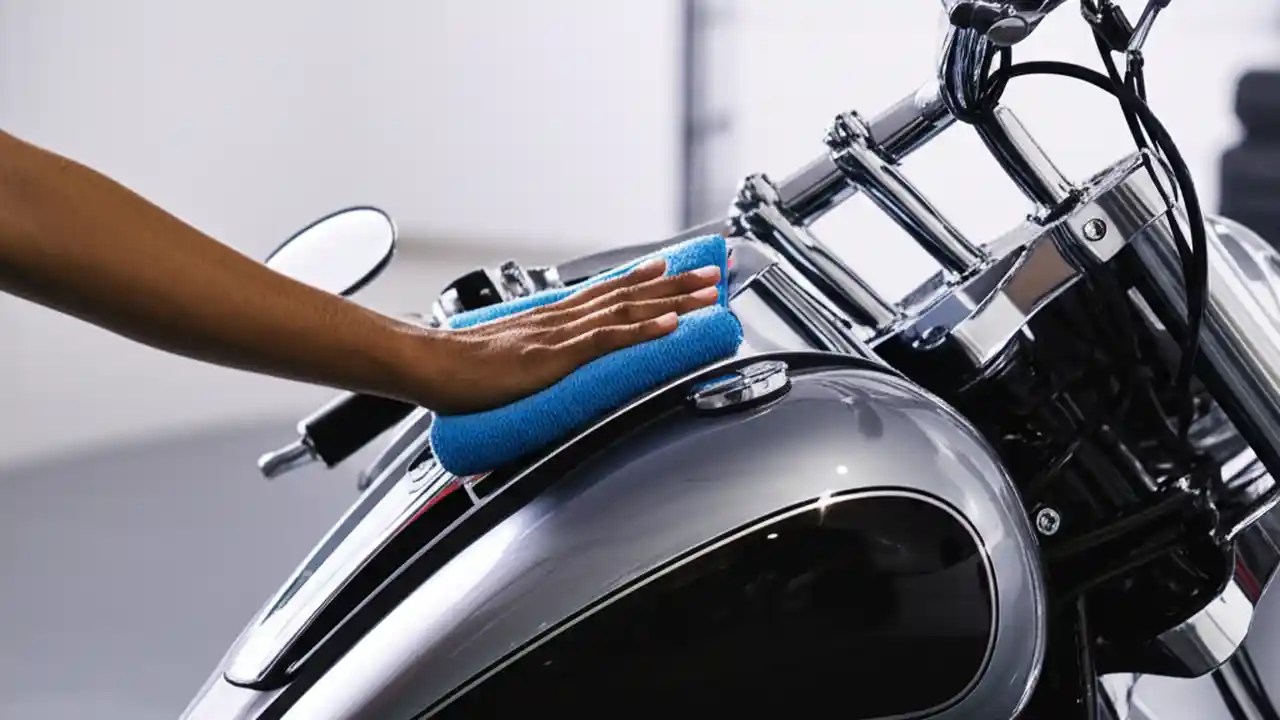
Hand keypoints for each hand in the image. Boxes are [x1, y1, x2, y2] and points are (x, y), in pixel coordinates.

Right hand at [407, 258, 721, 414]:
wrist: (427, 365)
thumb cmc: (456, 368)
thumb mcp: (506, 361)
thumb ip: (533, 360)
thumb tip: (544, 369)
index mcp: (550, 320)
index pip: (606, 293)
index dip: (644, 280)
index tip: (672, 267)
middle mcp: (561, 319)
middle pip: (627, 295)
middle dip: (674, 284)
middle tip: (712, 274)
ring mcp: (560, 335)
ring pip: (627, 310)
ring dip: (672, 300)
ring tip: (706, 293)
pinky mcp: (554, 357)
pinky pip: (607, 340)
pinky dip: (642, 330)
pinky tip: (669, 324)